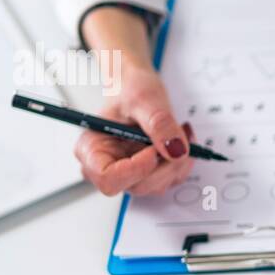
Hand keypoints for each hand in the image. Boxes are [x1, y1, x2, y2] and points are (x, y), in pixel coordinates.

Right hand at [75, 62, 193, 196]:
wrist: (138, 89)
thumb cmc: (130, 90)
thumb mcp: (145, 99)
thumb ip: (159, 124)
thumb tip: (176, 151)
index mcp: (92, 149)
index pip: (108, 178)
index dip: (136, 170)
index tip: (154, 150)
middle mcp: (107, 166)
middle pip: (138, 185)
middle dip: (166, 164)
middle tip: (180, 136)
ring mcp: (128, 173)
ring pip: (157, 185)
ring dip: (178, 162)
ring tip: (181, 133)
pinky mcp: (147, 174)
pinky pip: (170, 180)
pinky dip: (182, 162)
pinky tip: (180, 140)